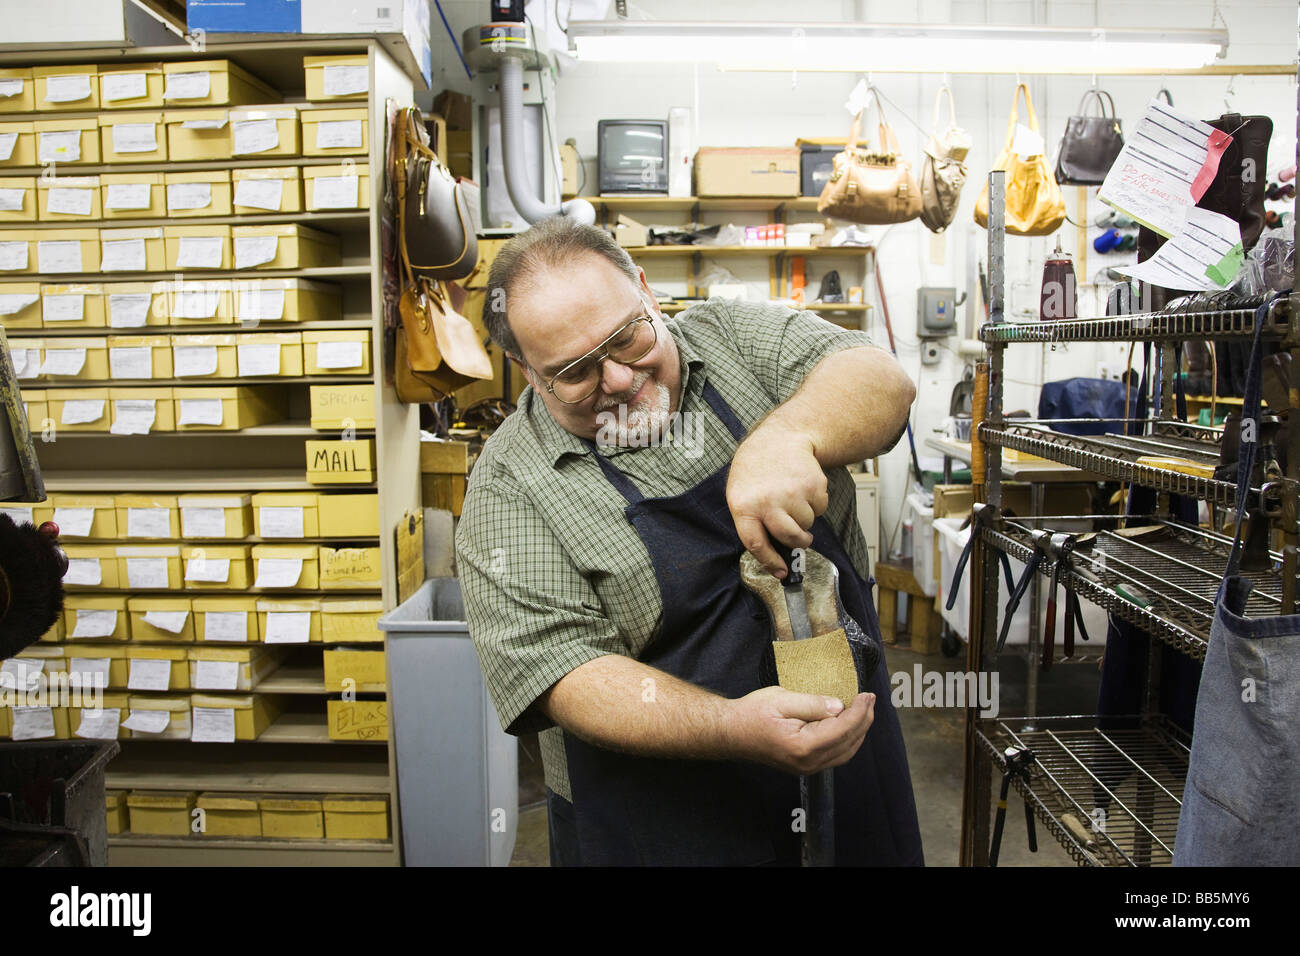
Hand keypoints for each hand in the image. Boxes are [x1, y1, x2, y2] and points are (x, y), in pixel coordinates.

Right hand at [725, 686, 875, 774]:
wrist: (730, 732)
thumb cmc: (752, 713)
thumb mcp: (781, 699)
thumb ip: (812, 704)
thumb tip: (839, 707)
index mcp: (803, 745)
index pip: (842, 729)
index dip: (859, 711)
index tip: (866, 694)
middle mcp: (808, 762)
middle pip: (848, 743)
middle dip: (863, 720)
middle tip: (870, 699)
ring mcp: (806, 768)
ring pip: (845, 753)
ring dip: (858, 732)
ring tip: (864, 711)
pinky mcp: (804, 765)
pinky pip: (835, 756)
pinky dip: (847, 740)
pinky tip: (848, 725)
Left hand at [726, 423, 828, 576]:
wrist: (780, 438)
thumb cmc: (757, 470)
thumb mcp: (740, 494)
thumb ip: (752, 522)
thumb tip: (772, 555)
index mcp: (744, 506)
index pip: (756, 544)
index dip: (770, 562)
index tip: (782, 573)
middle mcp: (768, 501)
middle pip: (789, 537)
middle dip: (799, 542)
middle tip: (801, 538)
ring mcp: (792, 493)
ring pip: (807, 524)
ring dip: (805, 518)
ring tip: (794, 498)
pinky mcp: (814, 485)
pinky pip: (821, 509)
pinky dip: (816, 504)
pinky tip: (803, 488)